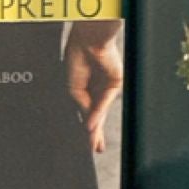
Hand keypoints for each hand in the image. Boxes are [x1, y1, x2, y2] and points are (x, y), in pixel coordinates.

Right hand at [65, 32, 122, 153]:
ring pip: (102, 113)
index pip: (87, 114)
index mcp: (86, 90)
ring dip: (97, 129)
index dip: (86, 130)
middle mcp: (98, 90)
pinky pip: (105, 102)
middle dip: (96, 135)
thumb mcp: (72, 90)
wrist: (86, 39)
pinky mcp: (115, 82)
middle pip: (97, 117)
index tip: (85, 145)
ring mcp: (107, 87)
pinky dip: (97, 113)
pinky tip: (92, 125)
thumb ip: (81, 107)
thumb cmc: (76, 57)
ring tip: (94, 144)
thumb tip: (87, 125)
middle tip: (95, 149)